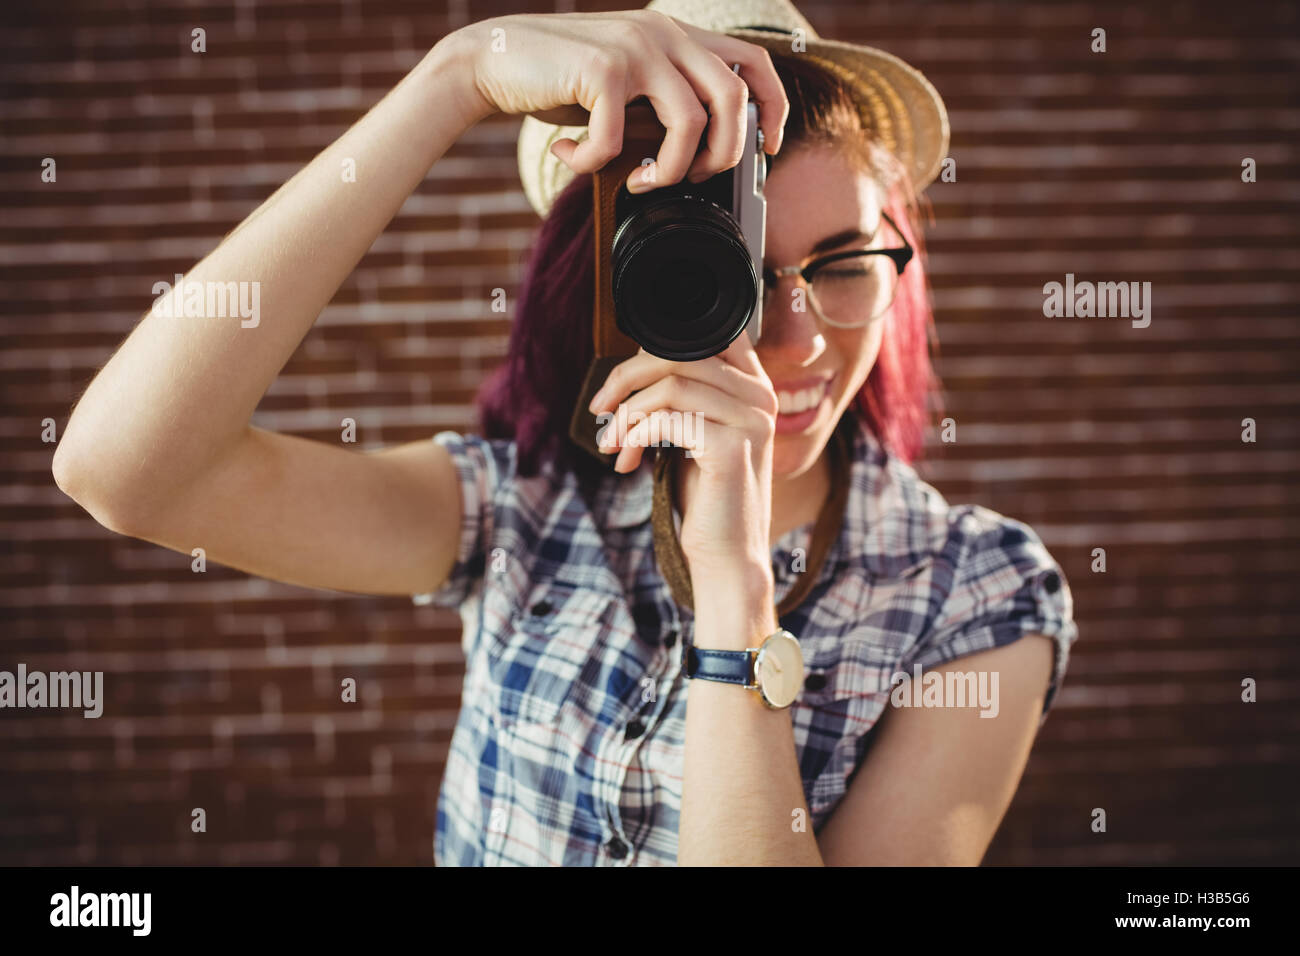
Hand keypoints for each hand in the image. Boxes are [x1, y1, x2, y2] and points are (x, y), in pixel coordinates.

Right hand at [455, 9, 788, 188]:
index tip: (766, 148)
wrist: (492, 59)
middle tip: (691, 178)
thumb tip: (702, 154)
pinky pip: (619, 139)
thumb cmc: (559, 82)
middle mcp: (664, 33)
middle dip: (723, 155)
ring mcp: (636, 47)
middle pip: (735, 98)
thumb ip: (663, 102)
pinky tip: (571, 157)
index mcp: (676, 35)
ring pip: (690, 124)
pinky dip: (593, 163)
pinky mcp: (603, 69)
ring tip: (637, 181)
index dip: (773, 108)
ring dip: (668, 170)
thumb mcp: (625, 85)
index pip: (753, 61)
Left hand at [588, 333, 778, 584]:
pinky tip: (627, 461)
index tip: (622, 379)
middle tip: (599, 409)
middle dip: (626, 377)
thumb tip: (637, 358)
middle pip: (681, 353)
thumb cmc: (706, 496)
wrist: (727, 555)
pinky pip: (668, 420)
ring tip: (611, 445)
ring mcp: (751, 420)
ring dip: (626, 414)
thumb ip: (678, 394)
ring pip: (670, 385)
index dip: (658, 343)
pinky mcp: (732, 449)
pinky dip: (635, 436)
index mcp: (753, 385)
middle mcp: (760, 396)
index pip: (709, 333)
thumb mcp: (691, 433)